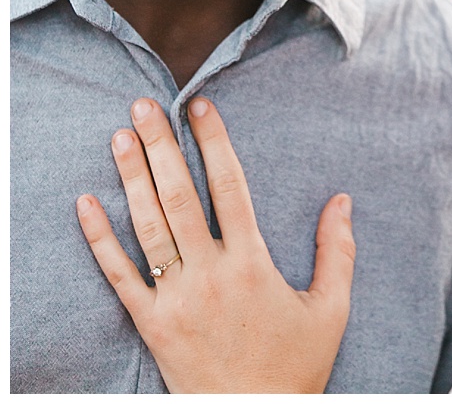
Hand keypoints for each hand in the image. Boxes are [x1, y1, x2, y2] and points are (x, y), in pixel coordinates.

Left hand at [76, 96, 354, 392]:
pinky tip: (87, 204)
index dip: (215, 143)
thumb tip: (343, 200)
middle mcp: (210, 275)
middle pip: (180, 197)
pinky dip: (99, 239)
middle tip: (144, 105)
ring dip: (130, 178)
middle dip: (161, 146)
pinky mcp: (151, 324)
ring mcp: (175, 299)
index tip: (201, 106)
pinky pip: (118, 276)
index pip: (230, 187)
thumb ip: (338, 250)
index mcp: (253, 263)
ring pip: (148, 227)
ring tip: (120, 137)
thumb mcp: (331, 308)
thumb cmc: (296, 367)